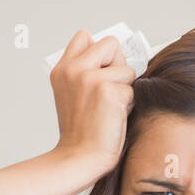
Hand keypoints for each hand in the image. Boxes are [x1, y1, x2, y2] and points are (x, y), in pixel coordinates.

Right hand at [49, 30, 136, 178]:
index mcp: (62, 69)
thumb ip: (87, 73)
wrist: (80, 157)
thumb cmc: (82, 133)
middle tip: (110, 92)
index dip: (102, 54)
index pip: (86, 37)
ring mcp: (89, 77)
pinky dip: (128, 105)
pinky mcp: (107, 90)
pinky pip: (132, 90)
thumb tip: (116, 61)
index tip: (103, 73)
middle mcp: (73, 68)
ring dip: (125, 90)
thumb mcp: (73, 95)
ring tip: (110, 109)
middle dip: (118, 66)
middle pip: (112, 45)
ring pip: (126, 70)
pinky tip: (113, 118)